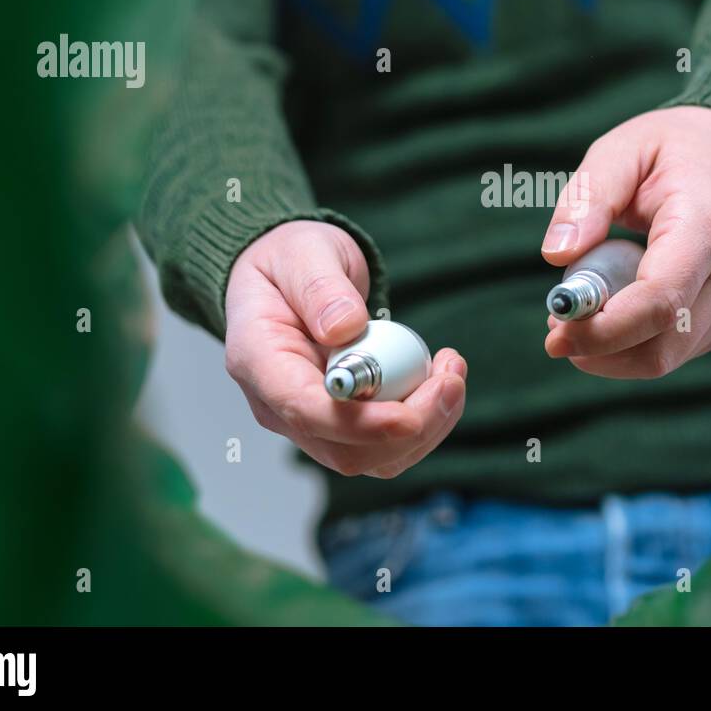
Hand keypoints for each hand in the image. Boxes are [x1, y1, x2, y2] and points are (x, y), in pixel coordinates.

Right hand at [223, 220, 465, 477]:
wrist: (290, 275)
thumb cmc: (289, 263)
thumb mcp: (303, 254)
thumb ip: (320, 289)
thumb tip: (345, 327)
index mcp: (260, 362)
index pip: (306, 413)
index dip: (362, 425)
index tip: (410, 417)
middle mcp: (280, 405)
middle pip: (348, 450)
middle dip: (412, 425)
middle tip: (450, 377)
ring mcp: (312, 420)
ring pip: (375, 457)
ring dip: (427, 424)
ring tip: (449, 369)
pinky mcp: (343, 424)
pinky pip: (389, 443)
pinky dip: (425, 419)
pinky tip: (437, 377)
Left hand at [542, 106, 710, 378]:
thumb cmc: (676, 149)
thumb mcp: (623, 150)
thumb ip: (587, 198)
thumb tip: (556, 255)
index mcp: (707, 225)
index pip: (658, 301)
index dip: (603, 328)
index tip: (555, 329)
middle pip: (661, 346)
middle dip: (598, 348)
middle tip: (555, 327)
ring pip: (666, 357)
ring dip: (612, 350)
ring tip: (579, 311)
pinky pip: (675, 350)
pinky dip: (634, 342)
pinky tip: (613, 307)